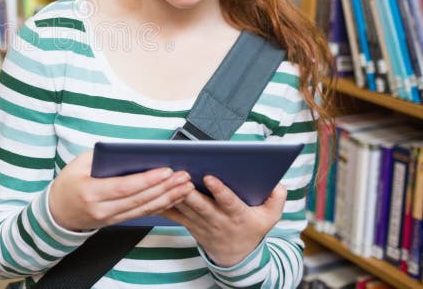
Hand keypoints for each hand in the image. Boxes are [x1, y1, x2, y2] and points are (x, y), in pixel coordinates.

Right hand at [48, 151, 194, 231]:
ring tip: (186, 187)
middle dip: (165, 188)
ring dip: (168, 198)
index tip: (166, 170)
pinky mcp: (116, 222)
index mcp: (91, 192)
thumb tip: (130, 151)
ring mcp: (110, 218)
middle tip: (184, 176)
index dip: (147, 180)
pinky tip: (173, 198)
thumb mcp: (78, 163)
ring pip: (144, 209)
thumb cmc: (68, 183)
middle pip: (139, 199)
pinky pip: (141, 214)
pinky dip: (159, 206)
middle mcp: (102, 209)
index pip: (125, 187)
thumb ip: (102, 157)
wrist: (57, 212)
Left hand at [161, 175, 286, 266]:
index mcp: (238, 215)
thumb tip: (278, 184)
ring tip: (164, 177)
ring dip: (173, 193)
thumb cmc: (252, 229)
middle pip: (201, 205)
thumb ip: (277, 200)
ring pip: (184, 208)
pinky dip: (162, 203)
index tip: (211, 177)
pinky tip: (152, 191)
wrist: (236, 256)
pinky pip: (172, 214)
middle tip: (182, 174)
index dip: (220, 190)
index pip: (229, 202)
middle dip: (191, 191)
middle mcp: (217, 220)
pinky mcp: (188, 223)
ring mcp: (200, 223)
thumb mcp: (270, 218)